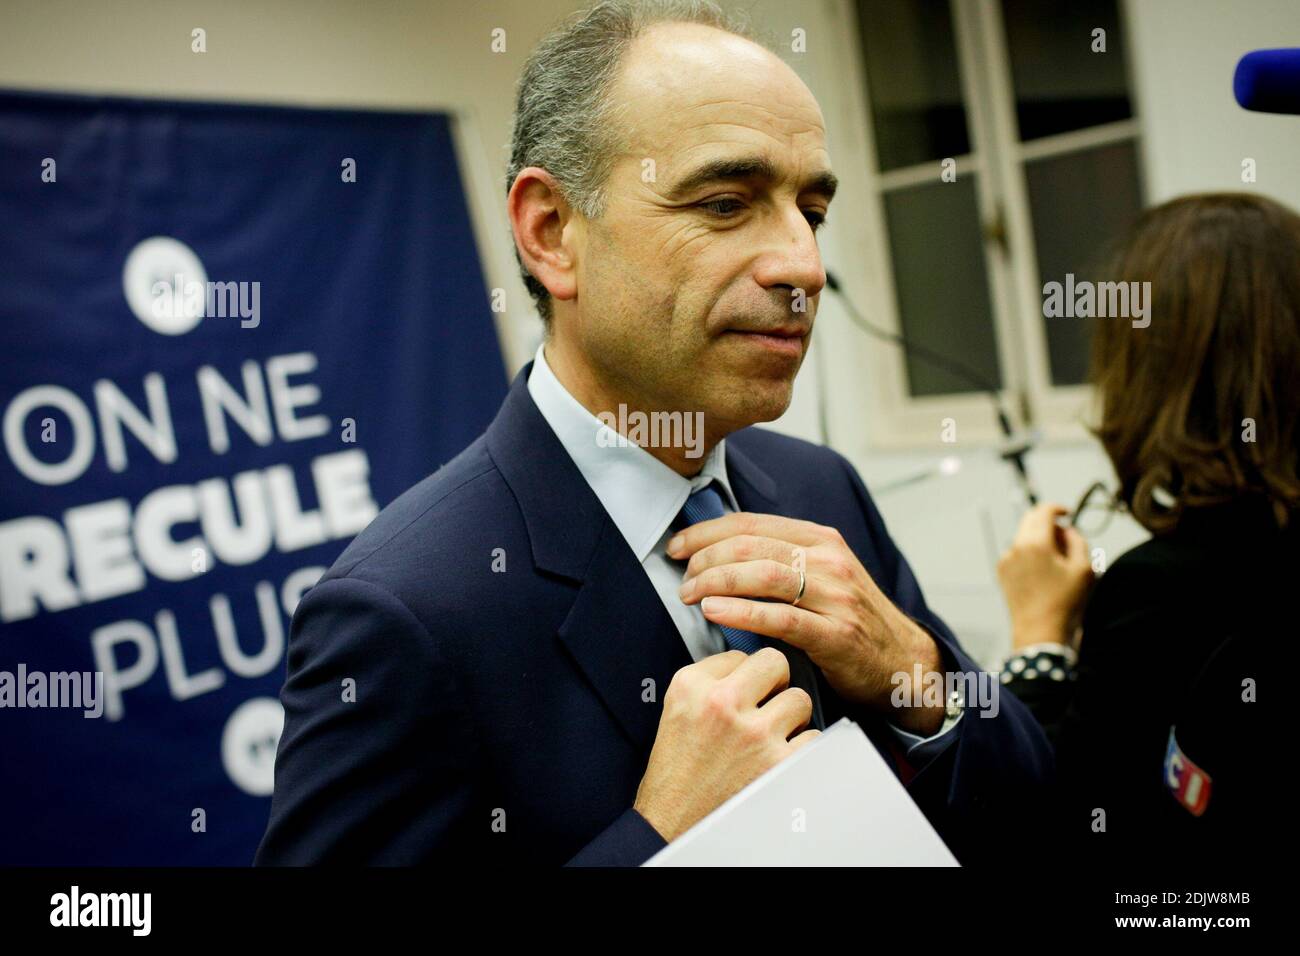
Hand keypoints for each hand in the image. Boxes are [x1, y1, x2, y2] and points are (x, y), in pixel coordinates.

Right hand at [634, 648, 818, 841]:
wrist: (673, 819)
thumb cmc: (676, 768)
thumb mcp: (676, 707)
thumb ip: (709, 679)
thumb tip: (745, 664)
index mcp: (693, 686)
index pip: (740, 654)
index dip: (744, 675)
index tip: (740, 692)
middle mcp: (722, 703)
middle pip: (775, 663)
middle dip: (774, 683)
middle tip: (764, 703)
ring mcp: (753, 733)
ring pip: (799, 699)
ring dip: (789, 716)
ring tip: (769, 734)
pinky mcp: (777, 763)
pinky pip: (813, 737)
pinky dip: (801, 748)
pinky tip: (778, 755)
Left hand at [668, 512, 944, 735]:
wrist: (902, 660)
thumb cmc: (849, 620)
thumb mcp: (821, 576)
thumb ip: (780, 561)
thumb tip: (718, 555)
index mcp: (820, 539)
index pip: (752, 523)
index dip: (707, 532)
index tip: (677, 546)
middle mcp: (829, 560)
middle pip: (752, 545)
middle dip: (706, 558)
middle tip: (681, 578)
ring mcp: (835, 595)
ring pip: (764, 574)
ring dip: (717, 581)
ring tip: (690, 594)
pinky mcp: (836, 633)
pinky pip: (780, 617)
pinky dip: (742, 611)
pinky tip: (714, 612)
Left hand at [996, 503, 1094, 649]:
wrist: (1040, 633)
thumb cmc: (1065, 603)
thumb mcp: (1084, 569)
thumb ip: (1078, 541)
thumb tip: (1066, 531)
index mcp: (1035, 543)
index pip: (1043, 511)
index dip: (1057, 509)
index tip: (1068, 513)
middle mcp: (1015, 548)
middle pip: (1030, 521)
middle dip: (1049, 524)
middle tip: (1066, 540)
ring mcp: (1006, 561)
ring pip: (1024, 538)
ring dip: (1040, 540)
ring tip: (1058, 563)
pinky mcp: (1002, 573)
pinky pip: (1017, 554)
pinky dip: (1030, 554)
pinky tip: (1044, 574)